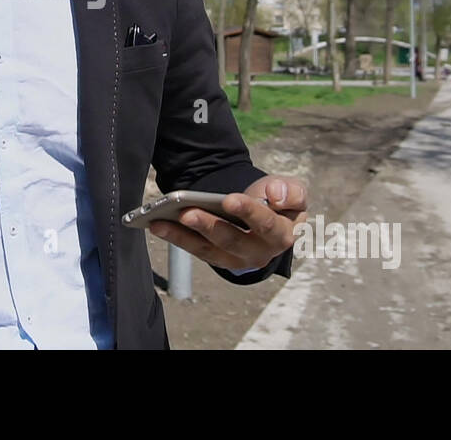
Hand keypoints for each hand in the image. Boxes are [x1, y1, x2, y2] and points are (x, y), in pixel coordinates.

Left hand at [148, 175, 307, 272]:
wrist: (267, 215)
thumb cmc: (279, 203)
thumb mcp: (293, 193)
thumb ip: (291, 192)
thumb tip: (273, 196)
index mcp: (282, 235)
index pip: (266, 224)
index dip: (248, 212)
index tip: (229, 199)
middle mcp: (259, 252)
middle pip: (232, 240)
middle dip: (208, 226)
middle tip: (187, 212)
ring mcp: (236, 259)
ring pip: (208, 250)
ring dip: (182, 236)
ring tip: (160, 220)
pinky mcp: (218, 258)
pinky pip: (195, 250)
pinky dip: (176, 238)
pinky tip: (157, 224)